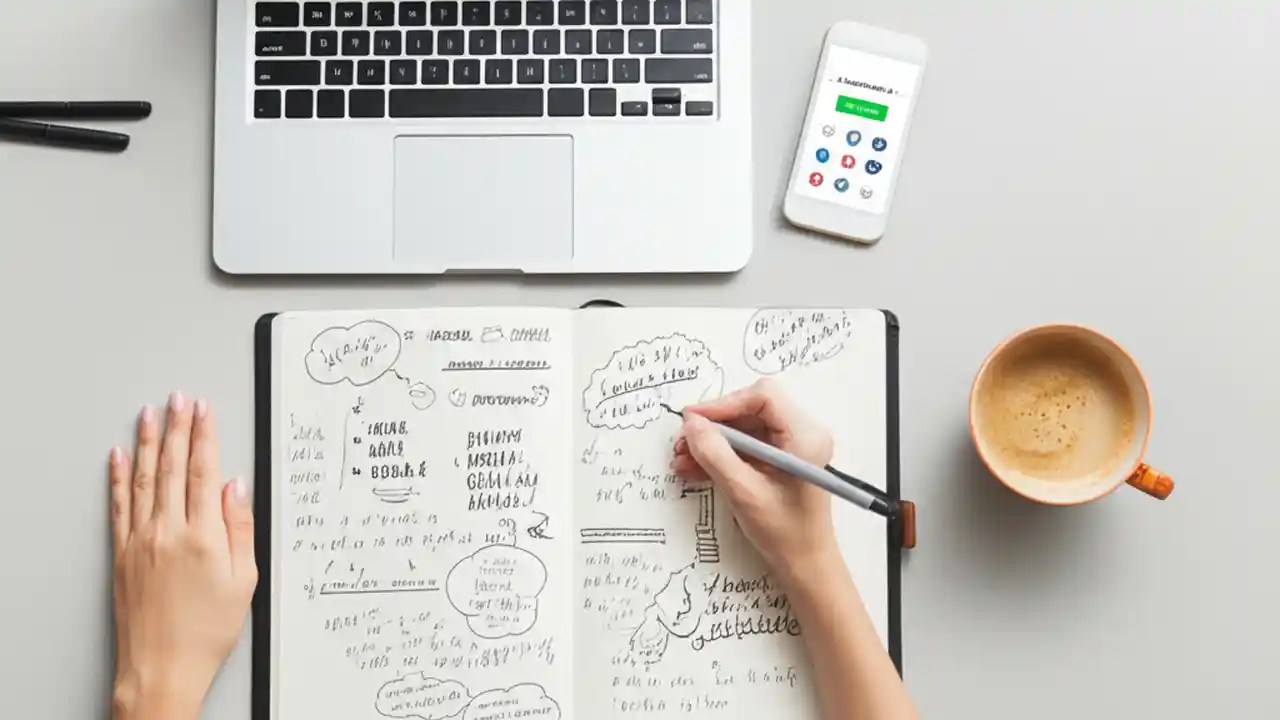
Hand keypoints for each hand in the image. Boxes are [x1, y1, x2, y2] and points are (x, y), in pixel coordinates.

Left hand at [109, 394, 256, 719]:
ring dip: (146, 443)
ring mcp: (140, 541)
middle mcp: (168, 532)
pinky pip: (119, 506)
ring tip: (149, 415)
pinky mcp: (122, 554)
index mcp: (203, 537)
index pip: (202, 471)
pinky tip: (117, 458)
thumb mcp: (244, 580)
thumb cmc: (207, 632)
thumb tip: (235, 488)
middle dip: (177, 427)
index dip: (204, 435)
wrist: (161, 668)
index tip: (205, 410)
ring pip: (143, 479)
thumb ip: (241, 528)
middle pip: (171, 467)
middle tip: (178, 399)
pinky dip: (117, 478)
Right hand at [671, 379, 838, 583]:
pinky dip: (720, 455)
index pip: (762, 397)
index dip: (723, 404)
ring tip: (682, 459)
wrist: (804, 565)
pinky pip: (745, 447)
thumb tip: (691, 424)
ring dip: (712, 442)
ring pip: (743, 429)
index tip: (692, 420)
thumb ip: (715, 454)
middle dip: (713, 426)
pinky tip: (694, 468)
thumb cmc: (784, 532)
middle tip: (683, 442)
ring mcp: (790, 447)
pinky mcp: (778, 461)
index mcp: (804, 435)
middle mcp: (801, 434)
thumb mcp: (744, 492)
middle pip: (750, 410)